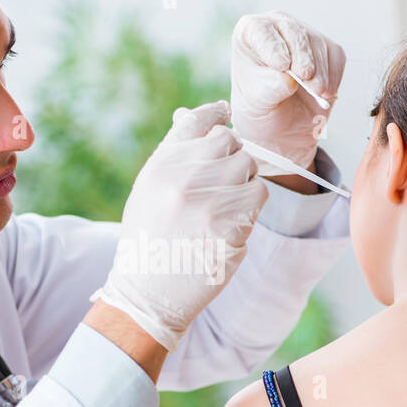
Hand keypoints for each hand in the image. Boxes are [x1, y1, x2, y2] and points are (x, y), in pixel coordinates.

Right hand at [90, 101, 268, 352]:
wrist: (149, 291)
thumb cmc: (150, 238)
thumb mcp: (149, 189)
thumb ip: (176, 154)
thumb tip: (207, 118)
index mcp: (160, 165)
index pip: (197, 120)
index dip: (216, 114)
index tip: (224, 114)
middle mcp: (182, 178)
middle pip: (230, 142)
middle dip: (232, 157)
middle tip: (223, 181)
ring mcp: (208, 201)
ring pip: (249, 167)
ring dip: (244, 182)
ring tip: (225, 205)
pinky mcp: (230, 225)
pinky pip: (258, 196)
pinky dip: (251, 206)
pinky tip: (232, 221)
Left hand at [230, 11, 346, 174]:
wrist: (280, 125)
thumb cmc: (260, 108)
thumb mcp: (257, 103)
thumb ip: (270, 88)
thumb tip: (289, 80)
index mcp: (250, 34)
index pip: (260, 30)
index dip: (272, 45)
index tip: (282, 65)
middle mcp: (277, 28)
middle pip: (293, 31)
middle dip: (301, 56)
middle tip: (305, 76)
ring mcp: (304, 36)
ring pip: (317, 44)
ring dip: (319, 70)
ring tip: (317, 92)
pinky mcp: (326, 50)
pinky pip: (335, 56)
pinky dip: (333, 75)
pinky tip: (325, 93)